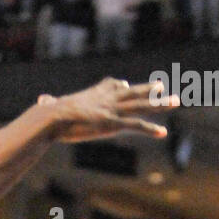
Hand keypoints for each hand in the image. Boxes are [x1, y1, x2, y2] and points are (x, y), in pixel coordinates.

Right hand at [39, 77, 178, 142]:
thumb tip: (41, 100)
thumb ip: (49, 103)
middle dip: (148, 90)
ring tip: (176, 101)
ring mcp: (112, 110)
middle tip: (161, 87)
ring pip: (141, 105)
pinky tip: (163, 133)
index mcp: (93, 94)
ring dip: (160, 103)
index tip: (127, 85)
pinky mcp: (113, 123)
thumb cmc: (48, 116)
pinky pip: (136, 125)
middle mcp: (106, 98)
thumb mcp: (51, 107)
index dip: (121, 86)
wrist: (53, 117)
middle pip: (132, 92)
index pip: (112, 85)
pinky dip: (150, 129)